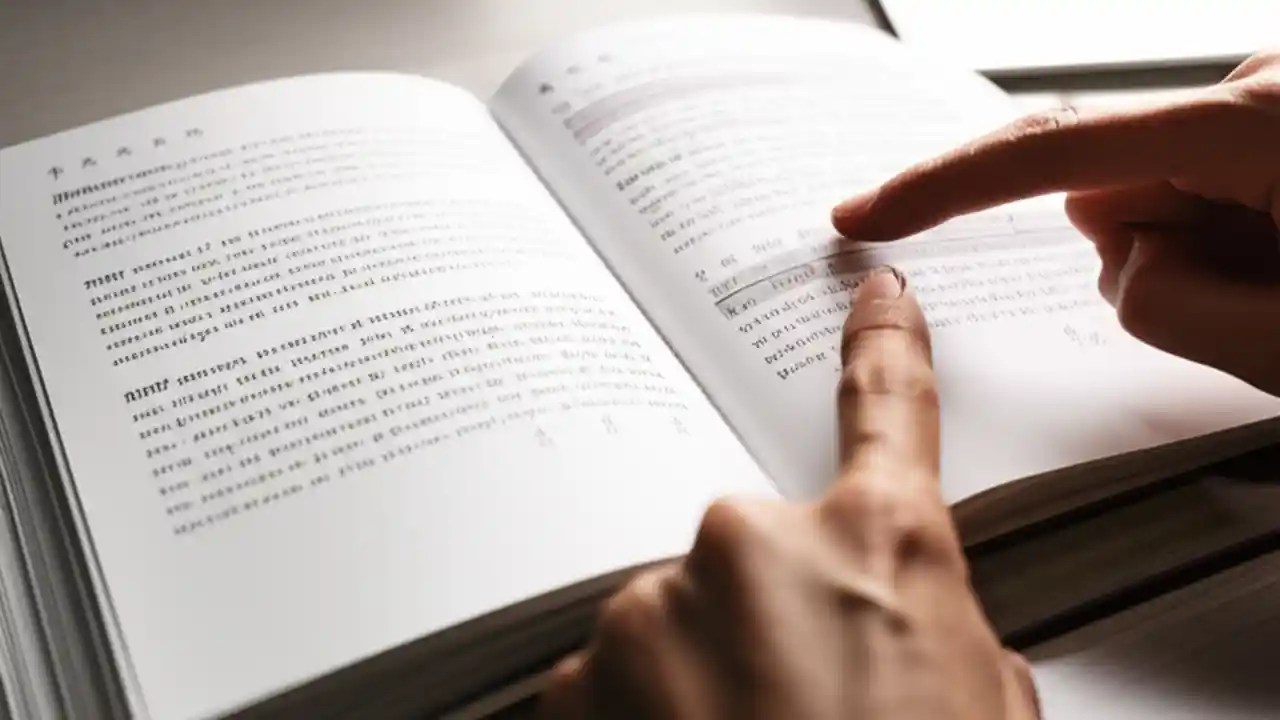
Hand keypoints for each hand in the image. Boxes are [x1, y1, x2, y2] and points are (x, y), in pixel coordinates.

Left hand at [538, 268, 1038, 718]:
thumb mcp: (981, 713)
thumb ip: (937, 633)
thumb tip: (900, 624)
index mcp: (878, 549)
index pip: (888, 411)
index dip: (884, 347)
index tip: (874, 293)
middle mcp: (752, 551)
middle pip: (750, 558)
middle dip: (765, 622)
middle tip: (795, 710)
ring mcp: (651, 610)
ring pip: (671, 623)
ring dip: (693, 680)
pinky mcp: (574, 677)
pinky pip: (608, 681)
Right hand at [832, 52, 1279, 395]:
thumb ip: (1168, 309)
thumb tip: (1117, 262)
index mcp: (1255, 122)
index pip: (1054, 149)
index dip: (946, 184)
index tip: (867, 213)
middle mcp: (1253, 91)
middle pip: (1114, 193)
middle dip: (1149, 260)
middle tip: (1248, 310)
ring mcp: (1265, 103)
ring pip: (1157, 201)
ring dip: (1195, 260)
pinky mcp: (1271, 123)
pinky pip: (1195, 191)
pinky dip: (1219, 244)